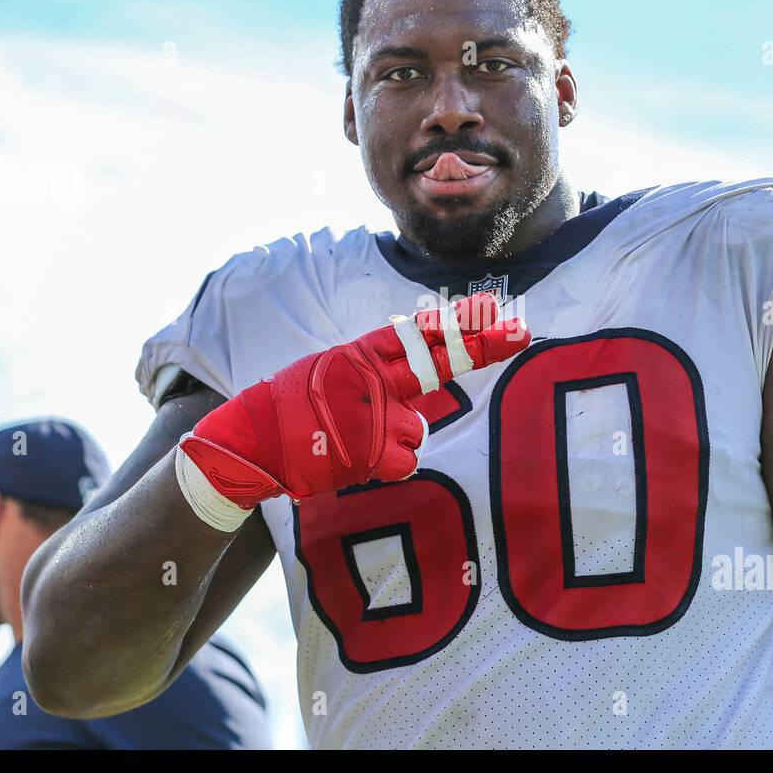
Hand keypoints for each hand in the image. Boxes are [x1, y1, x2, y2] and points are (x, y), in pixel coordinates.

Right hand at [177, 292, 528, 509]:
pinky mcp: (368, 451)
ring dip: (393, 440)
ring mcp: (370, 415)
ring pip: (416, 429)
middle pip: (437, 362)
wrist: (249, 443)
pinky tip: (351, 460)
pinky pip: (403, 460)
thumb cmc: (293, 409)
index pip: (417, 334)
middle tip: (522, 333)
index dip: (457, 322)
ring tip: (351, 442)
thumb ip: (375, 373)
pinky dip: (384, 465)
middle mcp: (369, 379)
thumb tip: (419, 375)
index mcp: (359, 355)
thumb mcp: (332, 374)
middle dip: (482, 346)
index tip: (493, 308)